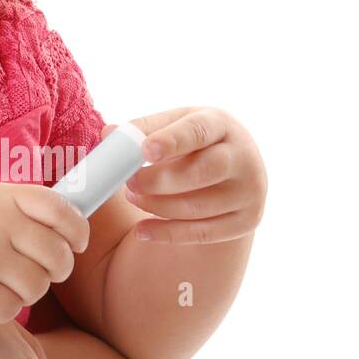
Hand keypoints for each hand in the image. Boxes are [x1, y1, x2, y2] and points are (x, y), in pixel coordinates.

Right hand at [0, 178, 89, 321]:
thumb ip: (9, 204)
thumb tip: (52, 217)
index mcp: (2, 197)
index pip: (64, 212)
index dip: (77, 231)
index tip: (74, 243)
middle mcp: (0, 224)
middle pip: (58, 257)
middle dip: (54, 270)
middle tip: (34, 272)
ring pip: (37, 287)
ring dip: (24, 291)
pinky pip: (10, 310)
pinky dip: (1, 309)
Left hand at [118, 106, 266, 243]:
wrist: (234, 164)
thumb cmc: (192, 140)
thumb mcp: (171, 124)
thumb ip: (141, 129)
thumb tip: (109, 134)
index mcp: (220, 124)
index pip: (197, 131)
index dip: (171, 141)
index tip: (146, 150)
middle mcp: (243, 157)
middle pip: (201, 172)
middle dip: (158, 181)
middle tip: (128, 181)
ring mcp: (250, 191)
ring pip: (199, 207)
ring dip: (157, 206)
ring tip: (132, 196)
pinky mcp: (247, 220)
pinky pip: (203, 233)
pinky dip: (167, 233)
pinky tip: (141, 230)